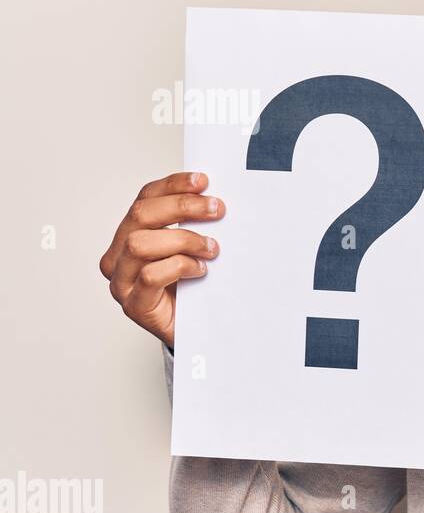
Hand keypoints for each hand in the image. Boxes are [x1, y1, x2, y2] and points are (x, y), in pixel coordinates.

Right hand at [100, 171, 223, 347]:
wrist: (195, 330)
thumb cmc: (191, 286)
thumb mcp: (190, 247)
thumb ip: (191, 223)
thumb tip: (212, 196)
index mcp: (129, 234)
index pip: (145, 198)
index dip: (173, 186)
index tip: (203, 181)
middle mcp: (117, 256)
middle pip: (141, 216)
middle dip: (182, 207)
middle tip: (217, 209)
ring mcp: (122, 282)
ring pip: (141, 244)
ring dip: (183, 240)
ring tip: (211, 248)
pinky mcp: (134, 306)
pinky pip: (150, 276)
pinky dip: (180, 266)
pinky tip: (201, 270)